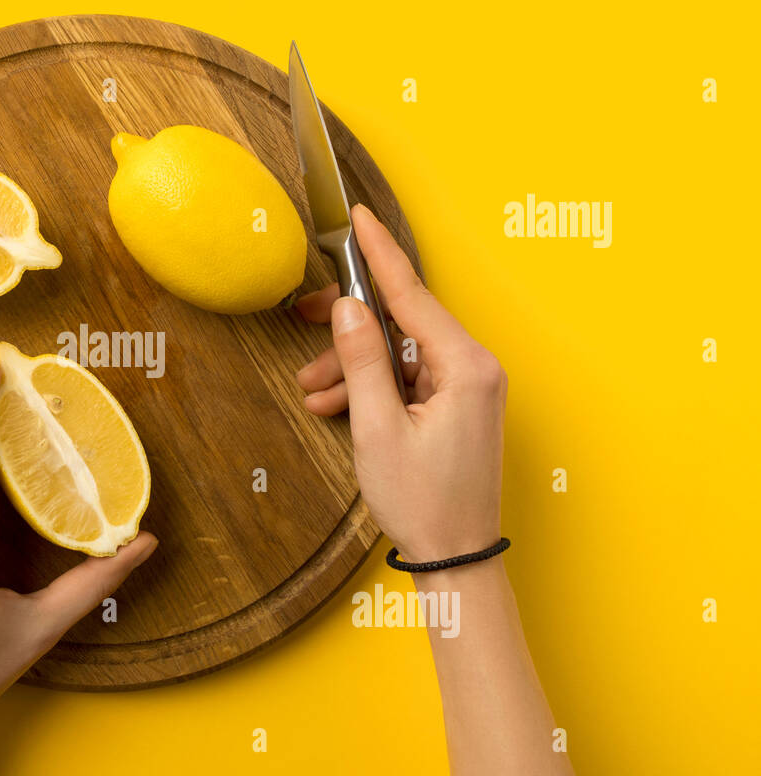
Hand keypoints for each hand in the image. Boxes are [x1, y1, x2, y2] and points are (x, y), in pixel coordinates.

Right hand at [295, 205, 505, 562]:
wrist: (456, 557)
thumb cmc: (423, 501)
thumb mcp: (377, 428)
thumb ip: (361, 361)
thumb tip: (347, 308)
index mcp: (465, 366)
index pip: (412, 293)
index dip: (378, 253)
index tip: (358, 218)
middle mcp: (473, 368)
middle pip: (400, 323)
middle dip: (348, 330)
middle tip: (302, 322)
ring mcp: (467, 387)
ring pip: (396, 354)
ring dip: (352, 368)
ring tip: (313, 393)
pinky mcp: (456, 406)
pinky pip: (406, 379)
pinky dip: (370, 389)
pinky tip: (335, 406)